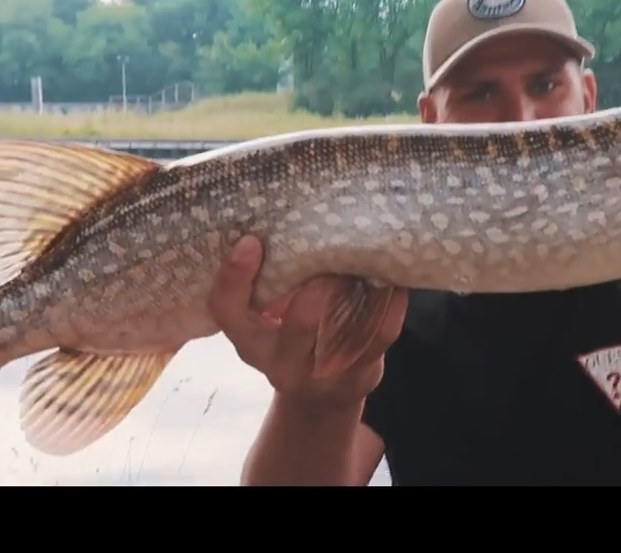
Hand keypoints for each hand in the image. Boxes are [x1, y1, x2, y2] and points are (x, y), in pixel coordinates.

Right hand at [208, 235, 408, 407]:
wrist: (318, 399)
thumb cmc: (285, 340)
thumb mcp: (260, 321)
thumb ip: (266, 282)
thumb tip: (279, 221)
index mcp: (250, 343)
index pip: (229, 311)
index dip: (234, 275)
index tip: (250, 241)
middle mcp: (283, 364)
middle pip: (301, 321)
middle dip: (323, 281)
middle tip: (334, 250)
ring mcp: (326, 374)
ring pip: (349, 327)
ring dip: (360, 287)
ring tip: (366, 256)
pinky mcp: (361, 374)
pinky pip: (381, 333)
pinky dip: (390, 300)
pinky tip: (391, 276)